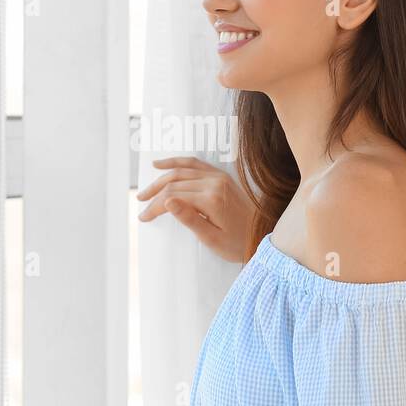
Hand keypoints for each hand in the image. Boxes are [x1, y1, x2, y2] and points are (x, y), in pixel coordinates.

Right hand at [136, 156, 255, 262]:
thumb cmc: (239, 243)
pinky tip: (160, 165)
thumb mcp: (212, 239)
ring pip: (182, 171)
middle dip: (155, 196)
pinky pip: (195, 163)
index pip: (173, 197)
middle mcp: (215, 183)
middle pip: (175, 183)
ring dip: (161, 179)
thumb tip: (168, 201)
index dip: (156, 207)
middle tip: (142, 207)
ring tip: (145, 192)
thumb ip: (189, 219)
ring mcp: (219, 176)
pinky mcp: (221, 176)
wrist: (263, 234)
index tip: (144, 218)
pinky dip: (177, 162)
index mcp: (212, 199)